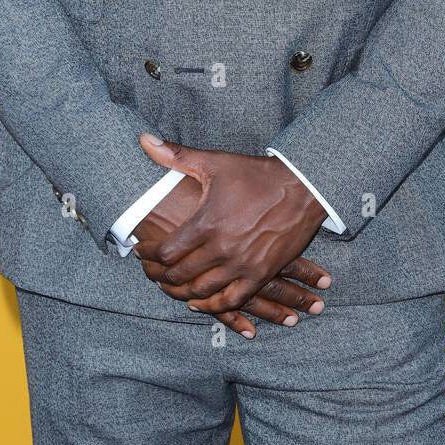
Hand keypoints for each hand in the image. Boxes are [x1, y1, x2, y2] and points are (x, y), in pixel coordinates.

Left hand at [134, 167, 329, 337]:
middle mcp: (223, 248)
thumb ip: (177, 156)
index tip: (142, 250)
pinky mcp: (261, 274)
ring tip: (170, 285)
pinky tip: (200, 301)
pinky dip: (213, 305)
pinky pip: (231, 300)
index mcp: (208, 223)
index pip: (166, 252)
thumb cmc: (256, 174)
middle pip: (180, 275)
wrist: (302, 187)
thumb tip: (143, 139)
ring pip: (202, 291)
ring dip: (182, 291)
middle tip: (150, 271)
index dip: (149, 254)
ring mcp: (243, 264)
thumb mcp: (215, 163)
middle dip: (160, 275)